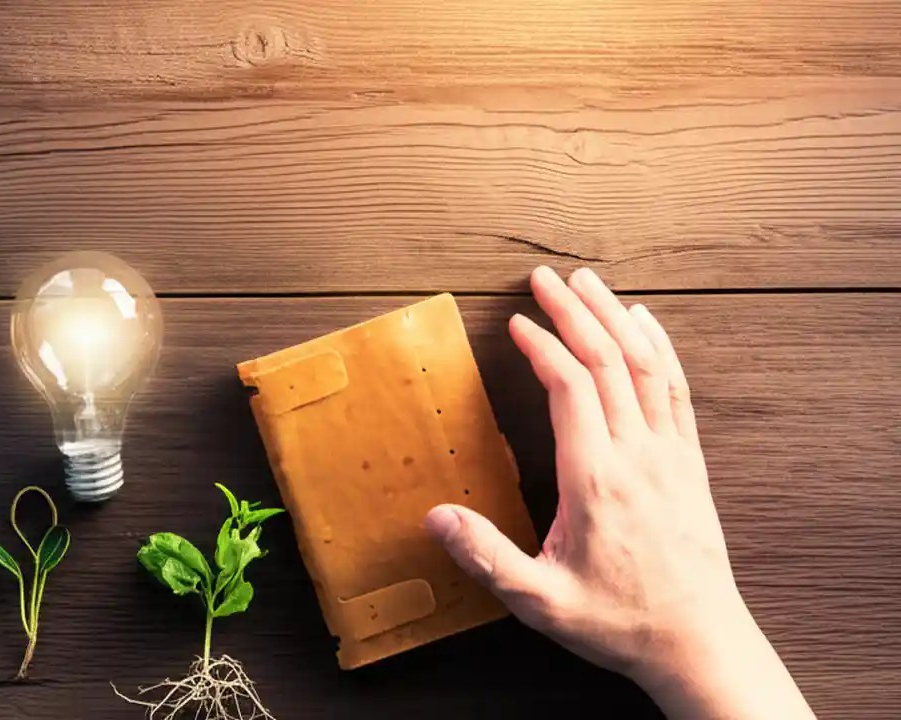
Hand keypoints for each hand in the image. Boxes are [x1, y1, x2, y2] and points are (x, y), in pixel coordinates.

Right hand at [425, 266, 812, 718]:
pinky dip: (659, 346)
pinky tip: (644, 322)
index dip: (543, 347)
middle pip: (608, 361)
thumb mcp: (540, 602)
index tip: (517, 322)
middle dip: (573, 311)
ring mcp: (670, 455)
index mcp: (597, 482)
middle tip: (543, 277)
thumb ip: (487, 557)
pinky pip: (676, 388)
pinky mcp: (689, 461)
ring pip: (646, 364)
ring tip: (587, 280)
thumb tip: (436, 517)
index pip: (571, 390)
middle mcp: (638, 457)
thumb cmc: (618, 622)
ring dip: (614, 316)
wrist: (699, 642)